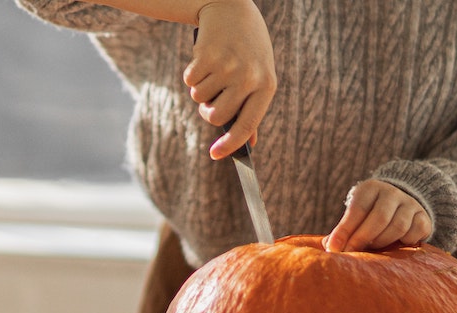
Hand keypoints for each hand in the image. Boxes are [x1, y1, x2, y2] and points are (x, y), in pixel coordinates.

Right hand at [184, 0, 276, 159]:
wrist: (231, 8)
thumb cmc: (248, 49)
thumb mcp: (259, 76)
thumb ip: (252, 108)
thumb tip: (249, 143)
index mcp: (266, 86)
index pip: (247, 124)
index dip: (231, 144)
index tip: (215, 155)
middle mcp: (248, 77)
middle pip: (217, 116)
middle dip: (208, 113)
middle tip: (210, 103)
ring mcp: (227, 66)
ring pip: (200, 98)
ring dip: (200, 90)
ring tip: (213, 71)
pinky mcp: (206, 56)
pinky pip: (190, 82)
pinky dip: (192, 75)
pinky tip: (204, 60)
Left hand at [323, 180, 432, 252]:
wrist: (401, 206)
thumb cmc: (369, 216)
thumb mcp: (355, 216)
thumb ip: (343, 230)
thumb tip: (329, 247)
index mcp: (370, 189)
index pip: (357, 209)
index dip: (345, 230)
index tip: (334, 248)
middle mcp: (392, 192)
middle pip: (379, 218)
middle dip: (362, 239)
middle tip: (351, 254)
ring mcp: (410, 204)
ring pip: (397, 227)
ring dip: (382, 242)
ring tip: (372, 249)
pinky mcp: (424, 218)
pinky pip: (413, 234)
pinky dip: (403, 244)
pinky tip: (394, 246)